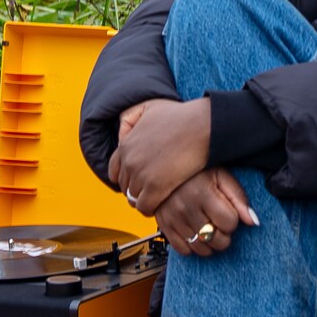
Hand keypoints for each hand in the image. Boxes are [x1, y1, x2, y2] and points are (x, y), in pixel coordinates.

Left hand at [110, 96, 208, 214]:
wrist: (202, 126)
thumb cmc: (182, 116)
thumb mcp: (149, 108)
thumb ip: (131, 119)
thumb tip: (122, 135)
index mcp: (126, 144)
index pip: (114, 171)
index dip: (127, 177)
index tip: (139, 179)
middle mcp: (129, 161)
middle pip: (125, 186)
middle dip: (137, 189)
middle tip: (152, 190)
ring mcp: (141, 175)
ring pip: (134, 199)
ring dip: (145, 200)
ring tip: (158, 197)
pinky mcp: (155, 187)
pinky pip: (144, 207)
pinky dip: (151, 209)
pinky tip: (160, 204)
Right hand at [155, 168, 254, 256]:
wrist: (164, 168)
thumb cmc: (196, 172)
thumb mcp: (222, 176)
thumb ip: (239, 198)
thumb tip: (253, 221)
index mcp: (202, 192)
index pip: (229, 223)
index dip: (232, 219)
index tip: (227, 212)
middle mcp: (186, 207)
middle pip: (217, 240)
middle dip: (224, 234)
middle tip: (219, 222)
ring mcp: (174, 218)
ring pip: (201, 248)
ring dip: (210, 243)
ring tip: (209, 228)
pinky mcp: (164, 226)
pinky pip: (183, 250)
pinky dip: (192, 246)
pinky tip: (195, 232)